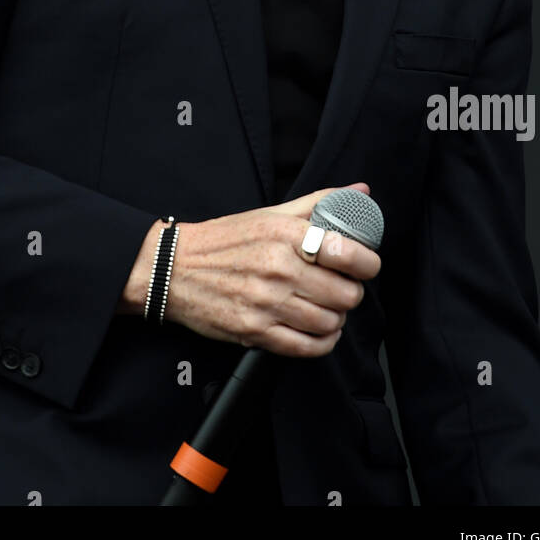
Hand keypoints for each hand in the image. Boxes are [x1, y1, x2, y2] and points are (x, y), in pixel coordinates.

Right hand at [159, 184, 379, 356]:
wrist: (172, 268)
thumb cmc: (225, 240)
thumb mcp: (270, 213)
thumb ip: (319, 203)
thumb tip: (360, 192)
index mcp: (284, 234)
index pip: (348, 253)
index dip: (368, 263)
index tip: (365, 265)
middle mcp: (278, 268)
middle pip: (345, 294)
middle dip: (351, 292)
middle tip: (341, 287)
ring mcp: (266, 303)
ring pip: (330, 323)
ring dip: (336, 318)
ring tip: (327, 308)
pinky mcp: (254, 332)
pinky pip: (307, 348)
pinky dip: (322, 343)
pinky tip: (318, 331)